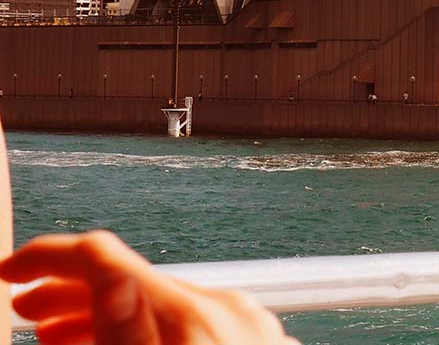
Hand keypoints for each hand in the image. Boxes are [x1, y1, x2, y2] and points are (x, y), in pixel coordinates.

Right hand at [0, 231, 300, 344]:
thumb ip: (121, 334)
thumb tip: (109, 279)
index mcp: (188, 318)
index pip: (109, 260)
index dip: (51, 259)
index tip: (11, 271)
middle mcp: (223, 309)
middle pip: (134, 280)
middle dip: (70, 293)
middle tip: (22, 312)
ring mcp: (246, 324)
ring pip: (162, 304)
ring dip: (107, 315)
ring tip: (57, 335)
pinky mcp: (257, 342)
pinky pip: (193, 323)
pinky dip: (150, 330)